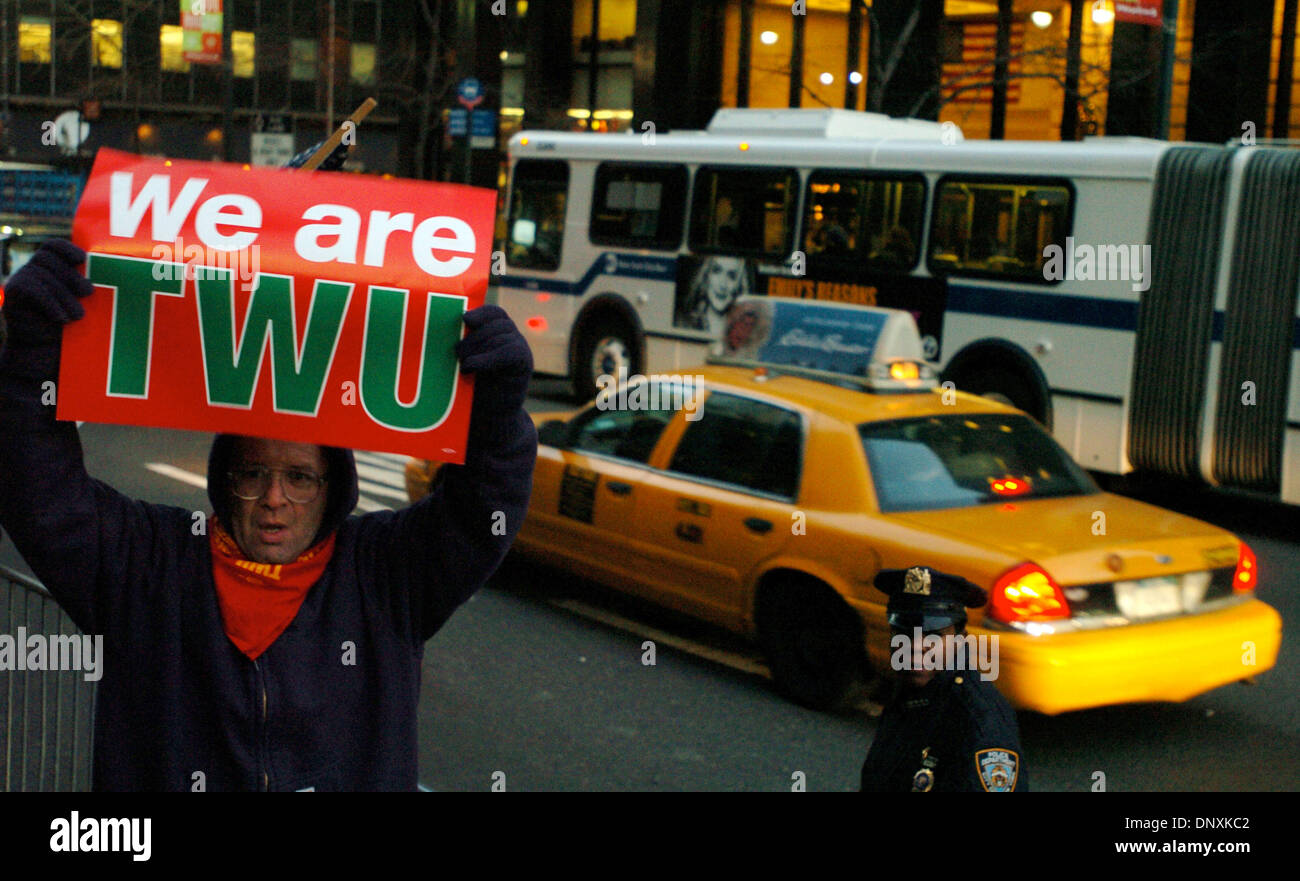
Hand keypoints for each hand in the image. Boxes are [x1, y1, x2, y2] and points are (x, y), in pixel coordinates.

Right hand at [1, 240, 93, 346]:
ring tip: (78, 315)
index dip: (66, 248)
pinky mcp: (13, 293)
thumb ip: (86, 287)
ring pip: (41, 276)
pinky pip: (31, 290)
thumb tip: (101, 281)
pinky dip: (50, 303)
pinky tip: (61, 318)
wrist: (43, 346)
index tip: (82, 259)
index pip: (53, 246)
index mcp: (51, 265)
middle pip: (48, 259)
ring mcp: (20, 279)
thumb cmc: (68, 323)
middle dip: (71, 275)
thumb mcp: (81, 301)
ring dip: (63, 295)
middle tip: (88, 292)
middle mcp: (33, 268)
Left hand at [456, 305, 532, 426]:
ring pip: (501, 336)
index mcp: (497, 331)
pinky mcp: (524, 364)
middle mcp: (512, 336)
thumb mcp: (464, 361)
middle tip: (456, 354)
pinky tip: (471, 367)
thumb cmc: (472, 389)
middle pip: (495, 324)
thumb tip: (443, 330)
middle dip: (473, 337)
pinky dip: (488, 358)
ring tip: (463, 365)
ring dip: (477, 348)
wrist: (490, 417)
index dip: (480, 313)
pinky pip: (510, 352)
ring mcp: (520, 348)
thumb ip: (462, 345)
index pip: (493, 313)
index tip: (464, 318)